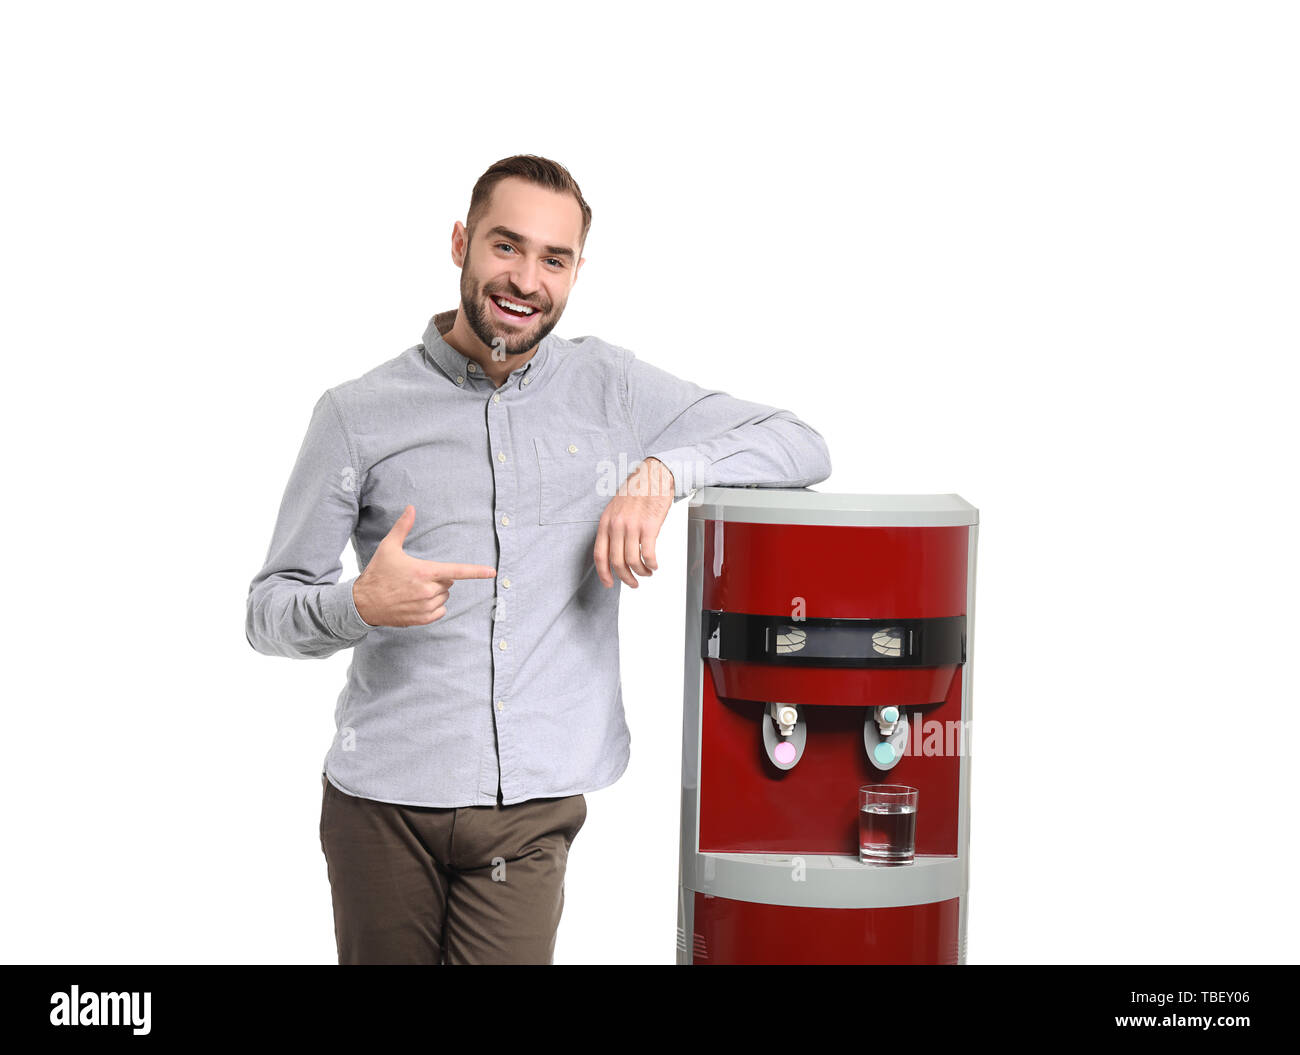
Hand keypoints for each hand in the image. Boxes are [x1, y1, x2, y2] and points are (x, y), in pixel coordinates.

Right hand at [354, 505, 495, 626]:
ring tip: (414, 590)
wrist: (363, 603)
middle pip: (448, 582)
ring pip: (444, 596)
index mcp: (424, 572)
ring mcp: (425, 606)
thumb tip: (411, 508)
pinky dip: (434, 607)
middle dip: (438, 578)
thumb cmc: (377, 573)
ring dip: (436, 593)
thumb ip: (403, 527)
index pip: (457, 571)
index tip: (492, 572)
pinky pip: (440, 611)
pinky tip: (418, 602)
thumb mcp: (388, 547)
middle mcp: (427, 590)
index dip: (476, 571)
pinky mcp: (422, 619)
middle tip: (417, 576)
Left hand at [593, 457, 674, 587]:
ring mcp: (632, 526)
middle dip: (625, 578)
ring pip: (632, 561)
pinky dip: (651, 564)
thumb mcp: (616, 508)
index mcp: (606, 522)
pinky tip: (654, 565)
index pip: (600, 555)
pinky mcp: (649, 526)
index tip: (609, 583)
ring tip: (647, 573)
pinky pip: (648, 553)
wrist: (654, 475)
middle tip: (632, 583)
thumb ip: (613, 528)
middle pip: (617, 562)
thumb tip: (615, 550)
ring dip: (641, 572)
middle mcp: (617, 525)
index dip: (603, 573)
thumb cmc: (637, 490)